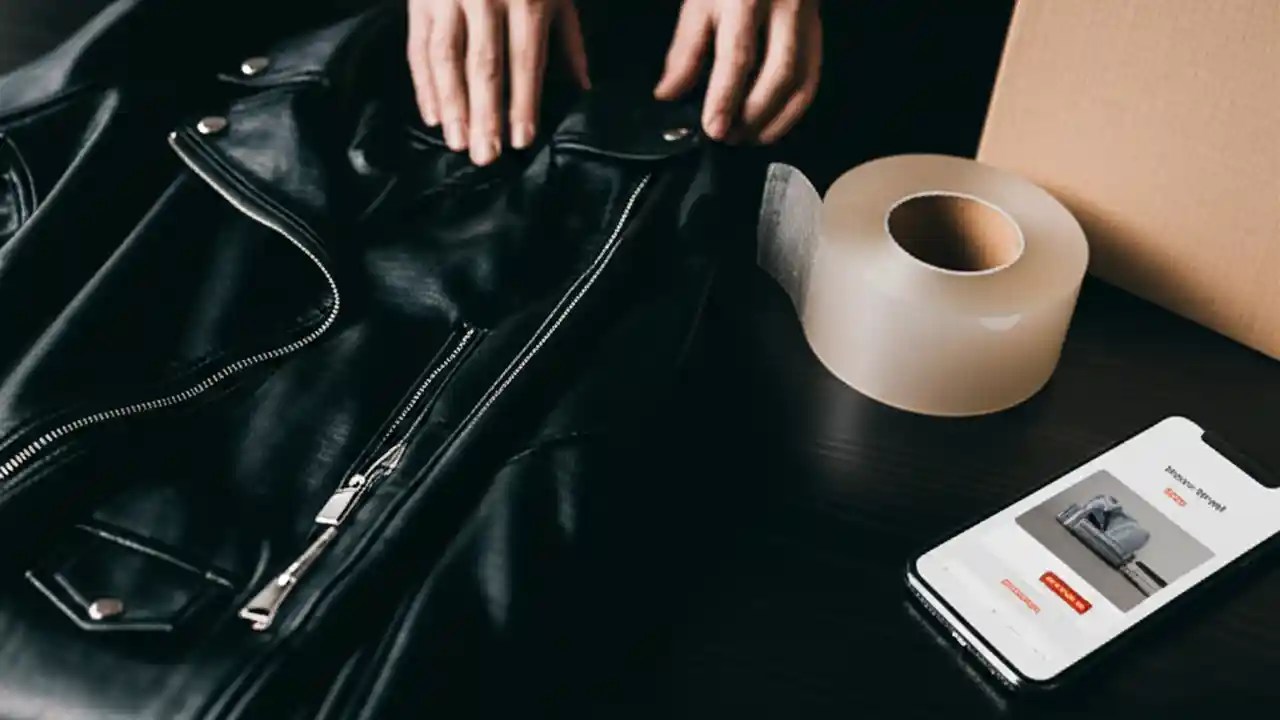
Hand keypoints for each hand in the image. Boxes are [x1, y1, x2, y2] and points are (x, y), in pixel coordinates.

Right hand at [407, 0, 590, 165]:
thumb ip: (568, 42)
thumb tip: (584, 91)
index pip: (525, 59)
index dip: (522, 102)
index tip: (521, 140)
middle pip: (483, 64)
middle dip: (484, 113)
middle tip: (484, 156)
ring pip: (447, 58)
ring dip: (450, 105)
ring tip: (456, 143)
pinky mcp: (421, 0)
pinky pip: (419, 47)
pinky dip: (424, 84)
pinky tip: (432, 115)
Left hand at [654, 0, 821, 144]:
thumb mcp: (701, 0)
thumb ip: (686, 48)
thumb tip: (669, 93)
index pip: (739, 55)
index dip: (725, 98)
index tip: (713, 127)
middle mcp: (785, 6)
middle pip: (779, 74)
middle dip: (753, 115)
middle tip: (728, 137)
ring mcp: (807, 18)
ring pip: (802, 80)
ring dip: (776, 118)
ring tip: (748, 137)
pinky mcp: (817, 29)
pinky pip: (812, 76)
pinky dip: (793, 107)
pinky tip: (771, 121)